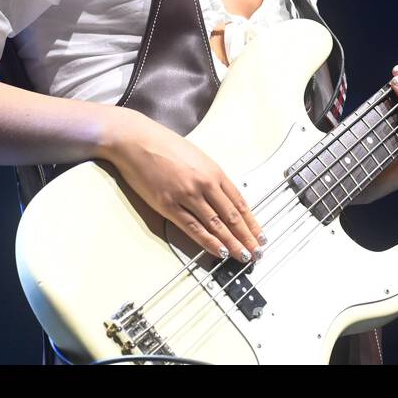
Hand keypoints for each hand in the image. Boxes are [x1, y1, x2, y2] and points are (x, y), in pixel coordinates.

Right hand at [103, 109, 264, 263]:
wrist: (138, 140)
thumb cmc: (165, 145)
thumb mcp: (197, 157)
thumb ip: (211, 178)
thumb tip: (222, 199)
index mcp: (214, 171)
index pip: (239, 202)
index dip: (251, 221)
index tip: (259, 234)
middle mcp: (204, 184)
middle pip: (231, 216)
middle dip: (246, 236)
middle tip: (257, 252)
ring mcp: (187, 195)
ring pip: (216, 225)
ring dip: (232, 243)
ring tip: (243, 256)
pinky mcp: (168, 205)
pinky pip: (193, 228)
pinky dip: (209, 242)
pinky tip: (220, 251)